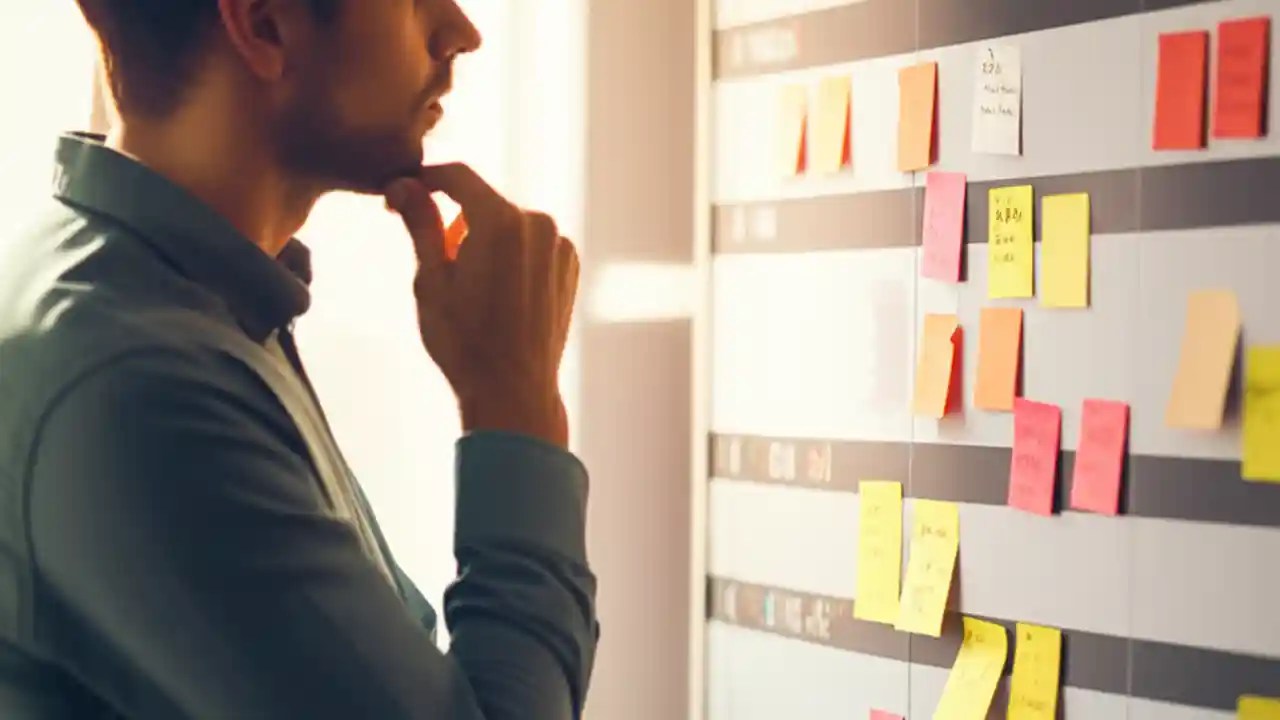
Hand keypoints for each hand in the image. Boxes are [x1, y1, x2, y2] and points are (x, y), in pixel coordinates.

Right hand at [384, 164, 577, 447]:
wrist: (513, 389)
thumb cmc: (464, 341)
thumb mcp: (430, 279)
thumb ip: (421, 223)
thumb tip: (404, 186)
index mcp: (501, 221)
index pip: (458, 177)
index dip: (427, 179)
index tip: (406, 192)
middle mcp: (538, 223)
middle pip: (485, 203)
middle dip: (458, 219)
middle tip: (435, 257)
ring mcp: (559, 245)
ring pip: (510, 225)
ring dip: (487, 239)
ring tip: (472, 286)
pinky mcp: (569, 265)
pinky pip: (533, 245)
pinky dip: (513, 256)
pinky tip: (500, 294)